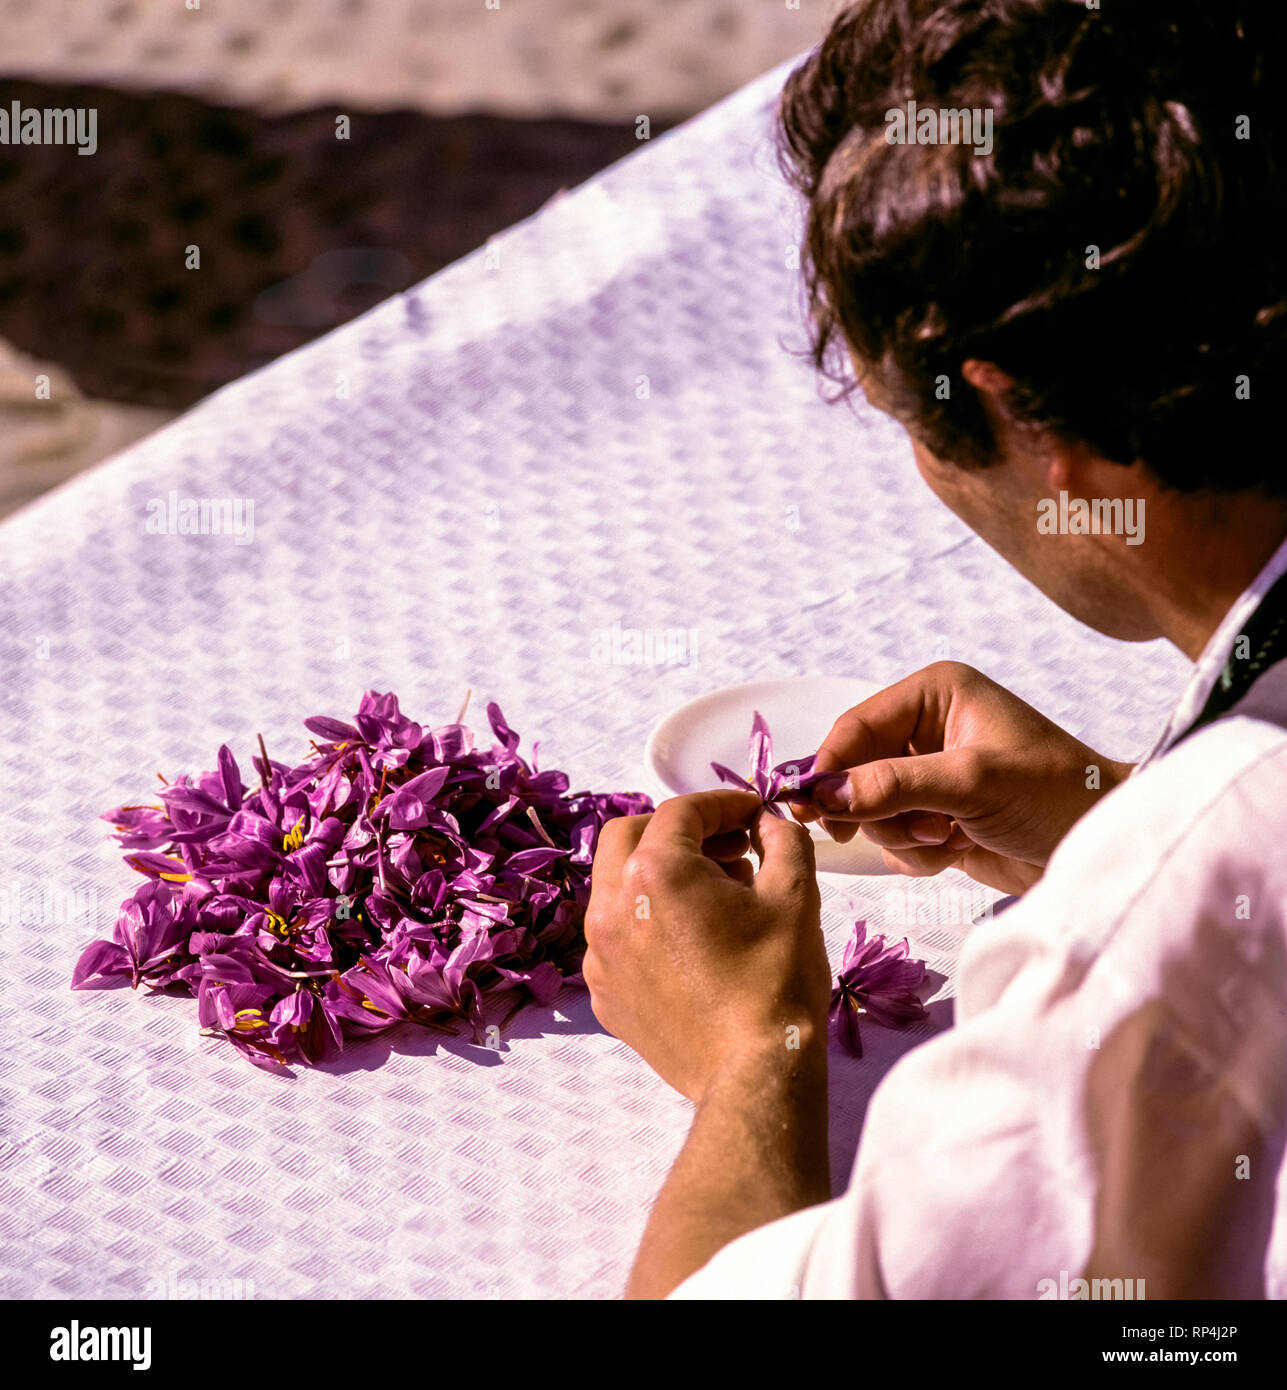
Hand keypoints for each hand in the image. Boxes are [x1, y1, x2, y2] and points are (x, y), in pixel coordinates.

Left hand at [584, 789, 828, 1102]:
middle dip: (677, 830)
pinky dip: (647, 921)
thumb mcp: (795, 894)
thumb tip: (766, 822)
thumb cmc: (777, 981)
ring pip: (616, 886)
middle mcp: (611, 907)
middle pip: (629, 836)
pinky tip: (692, 942)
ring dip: (659, 874)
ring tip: (715, 895)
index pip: (681, 812)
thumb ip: (781, 839)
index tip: (752, 812)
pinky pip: (617, 936)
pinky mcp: (604, 992)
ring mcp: (600, 954)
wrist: (754, 1075)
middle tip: (725, 846)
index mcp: (654, 872)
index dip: (722, 804)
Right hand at [792, 661, 1132, 893]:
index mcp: (934, 694)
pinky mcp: (937, 816)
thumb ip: (893, 785)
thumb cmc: (1053, 794)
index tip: (805, 807)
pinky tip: (958, 848)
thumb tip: (823, 795)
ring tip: (950, 835)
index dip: (828, 767)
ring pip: (871, 811)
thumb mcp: (971, 783)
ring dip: (904, 833)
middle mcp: (926, 728)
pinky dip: (918, 853)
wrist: (1106, 846)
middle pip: (856, 772)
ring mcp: (931, 775)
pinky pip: (893, 839)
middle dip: (883, 808)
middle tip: (918, 827)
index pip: (856, 727)